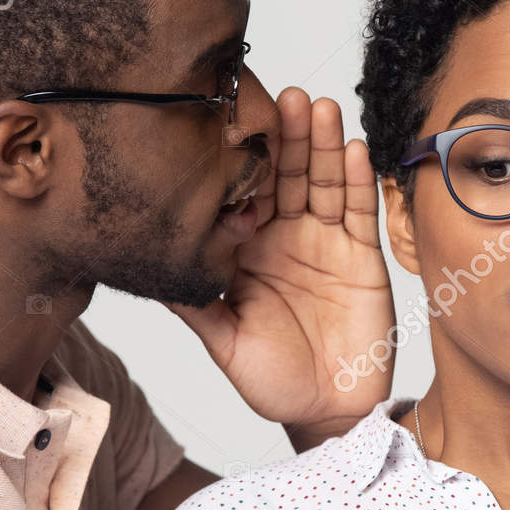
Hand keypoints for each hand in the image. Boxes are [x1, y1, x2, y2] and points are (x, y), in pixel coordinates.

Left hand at [166, 87, 395, 448]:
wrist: (326, 412)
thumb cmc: (272, 381)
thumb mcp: (223, 342)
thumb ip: (194, 303)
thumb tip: (148, 270)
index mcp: (245, 250)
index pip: (244, 193)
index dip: (243, 160)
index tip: (233, 122)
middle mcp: (284, 237)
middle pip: (287, 176)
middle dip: (286, 136)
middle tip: (284, 96)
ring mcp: (324, 241)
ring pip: (323, 183)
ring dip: (322, 145)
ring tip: (320, 108)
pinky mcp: (362, 256)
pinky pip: (359, 211)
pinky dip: (357, 181)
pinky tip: (353, 148)